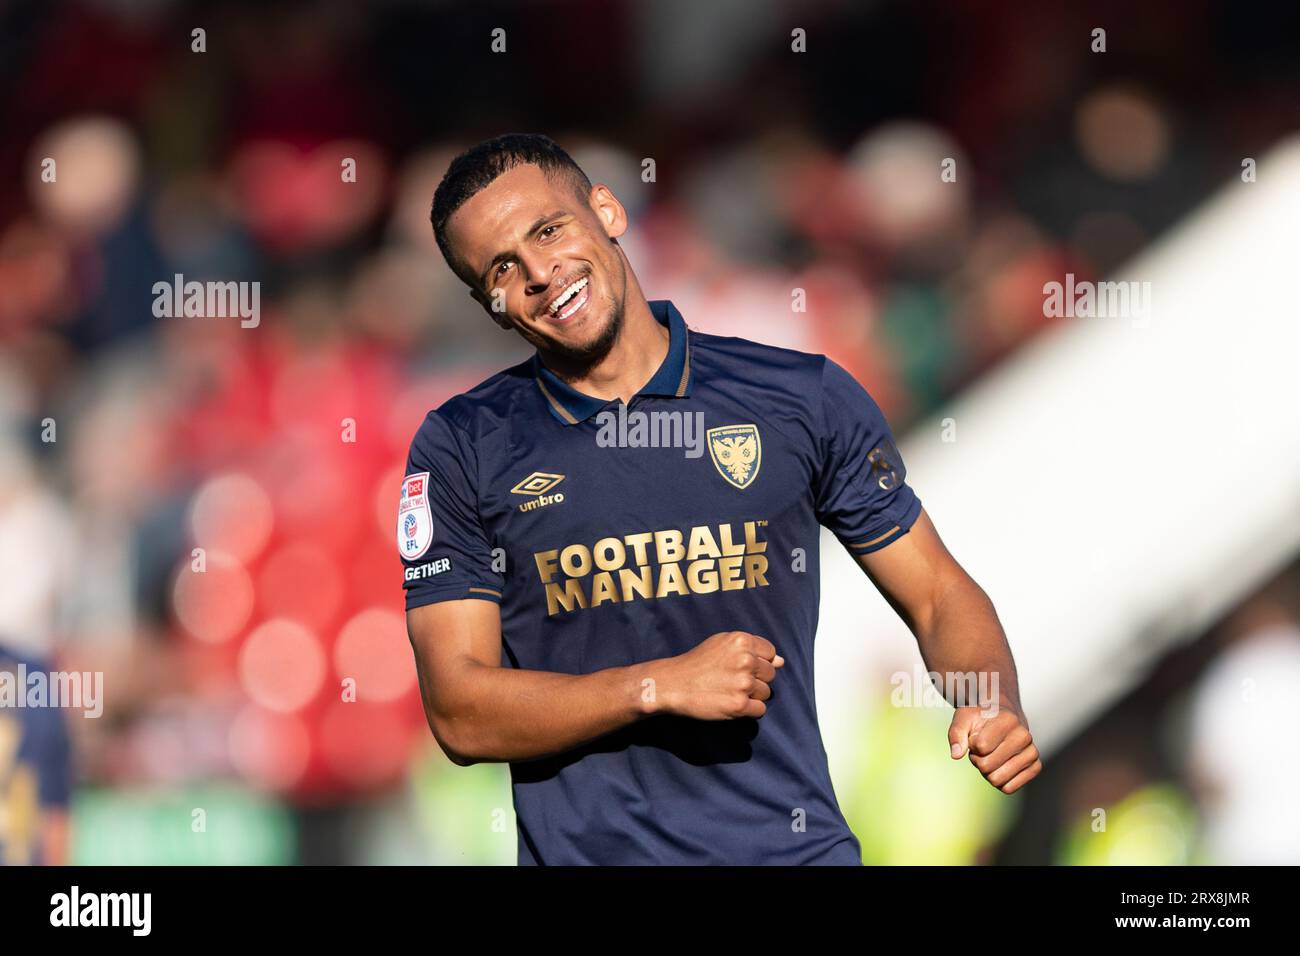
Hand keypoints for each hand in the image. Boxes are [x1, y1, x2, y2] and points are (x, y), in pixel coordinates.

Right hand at [651, 631, 783, 719]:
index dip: (758, 662)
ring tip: (730, 691)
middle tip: (732, 681)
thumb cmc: (697, 663)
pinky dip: (749, 710)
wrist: (673, 684)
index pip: (771, 653)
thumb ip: (752, 649)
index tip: (741, 667)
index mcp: (742, 641)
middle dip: (756, 679)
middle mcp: (745, 660)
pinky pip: (760, 709)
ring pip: (766, 692)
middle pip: (770, 673)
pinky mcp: (739, 705)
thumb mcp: (721, 644)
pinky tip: (732, 704)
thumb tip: (781, 661)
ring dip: (752, 695)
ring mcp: (744, 683)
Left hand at [948, 704, 1041, 792]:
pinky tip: (1000, 765)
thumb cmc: (981, 719)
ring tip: (991, 756)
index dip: (972, 745)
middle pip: (987, 766)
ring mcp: (1032, 752)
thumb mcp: (964, 718)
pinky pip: (1009, 788)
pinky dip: (998, 781)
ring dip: (987, 771)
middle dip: (978, 760)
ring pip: (997, 780)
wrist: (1004, 719)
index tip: (975, 736)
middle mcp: (1024, 736)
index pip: (980, 747)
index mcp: (1008, 720)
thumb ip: (956, 734)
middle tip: (981, 749)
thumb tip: (956, 755)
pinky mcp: (1035, 767)